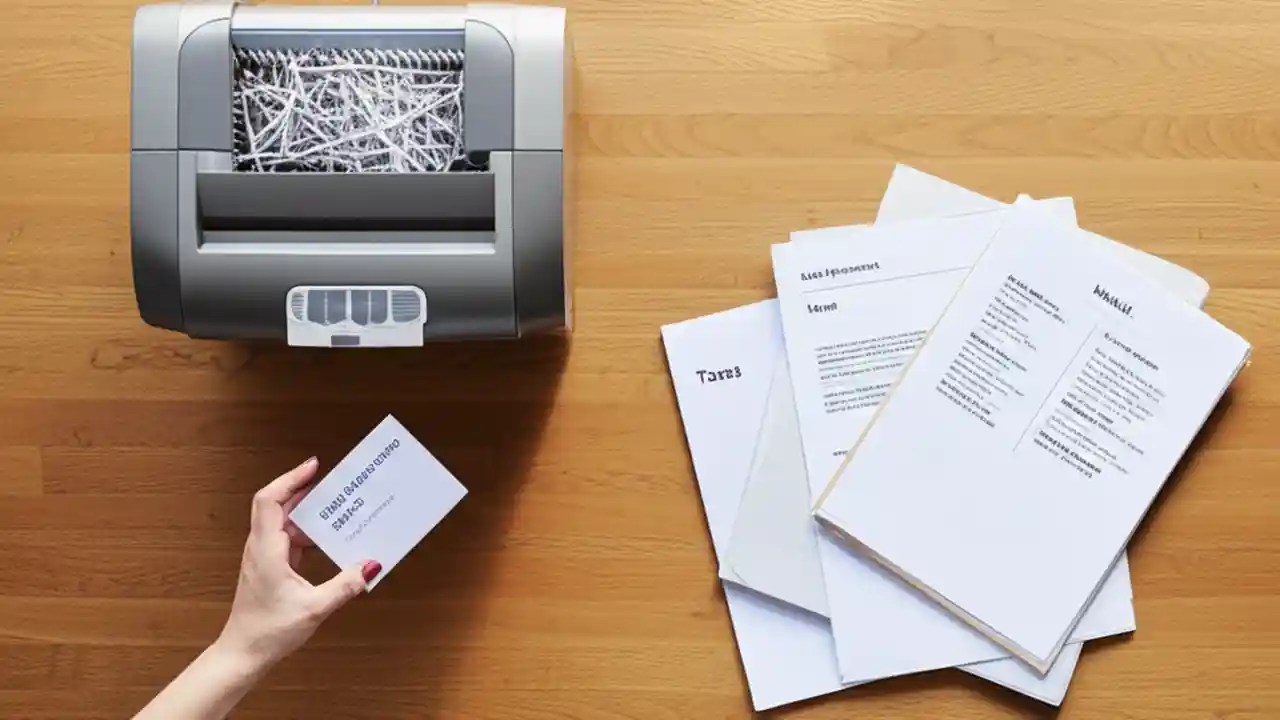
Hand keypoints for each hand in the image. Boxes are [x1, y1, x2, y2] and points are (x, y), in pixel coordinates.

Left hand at [216, 457, 379, 671]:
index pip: (270, 500)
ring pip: (282, 521)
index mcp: (266, 550)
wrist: (243, 654)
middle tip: (332, 482)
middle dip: (303, 489)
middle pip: (277, 505)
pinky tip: (326, 537)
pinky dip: (306, 532)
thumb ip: (345, 585)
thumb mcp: (314, 608)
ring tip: (334, 506)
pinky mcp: (269, 567)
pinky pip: (288, 539)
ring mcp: (263, 556)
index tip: (313, 466)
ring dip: (306, 511)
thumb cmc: (269, 632)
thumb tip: (370, 565)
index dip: (290, 479)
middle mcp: (261, 547)